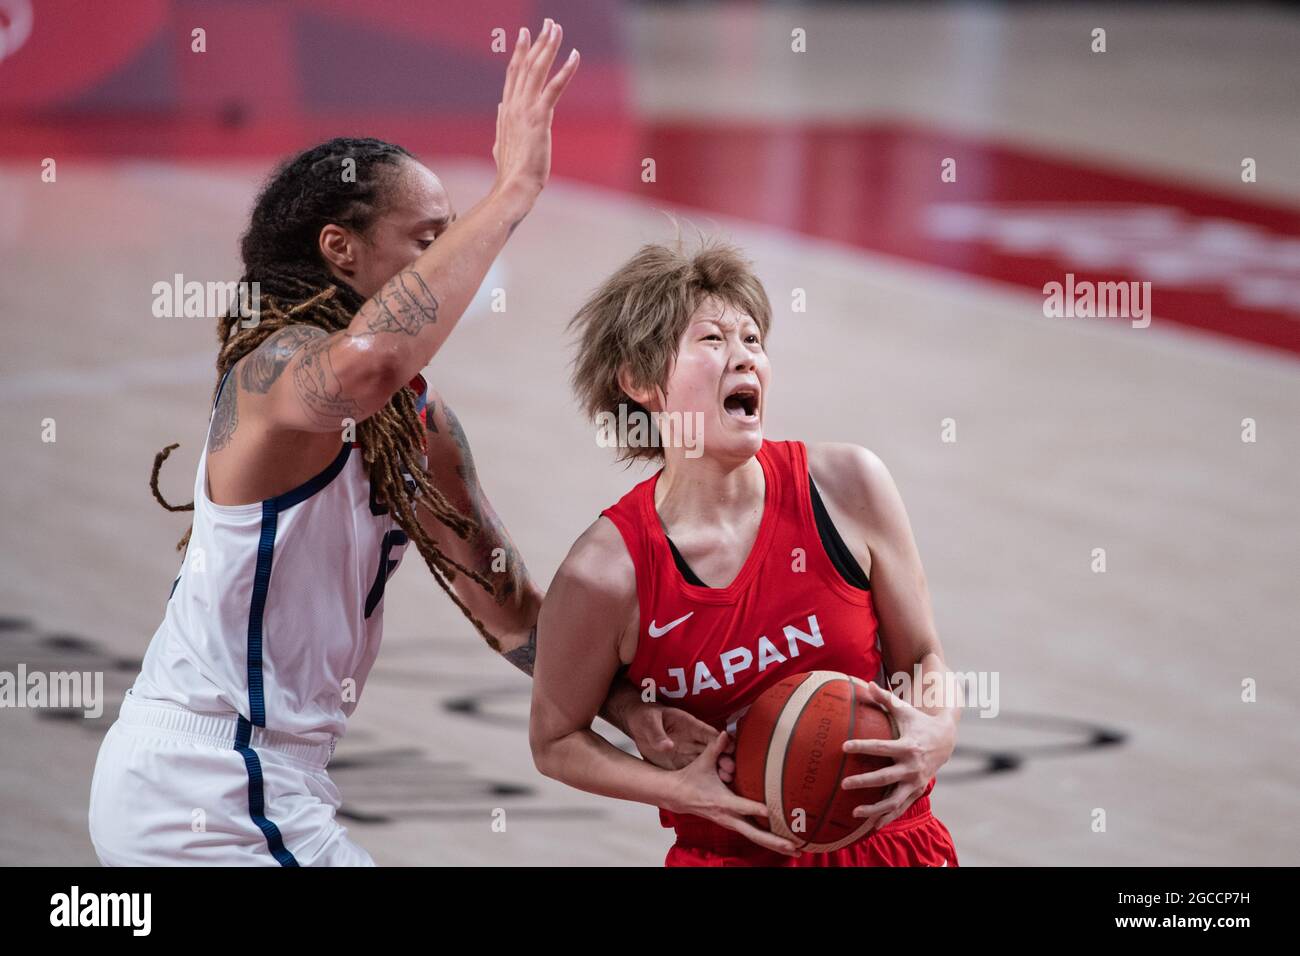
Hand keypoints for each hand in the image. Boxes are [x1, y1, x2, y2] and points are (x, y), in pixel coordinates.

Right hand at [491, 19, 579, 212]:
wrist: (514, 186)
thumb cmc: (512, 171)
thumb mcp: (503, 142)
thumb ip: (503, 122)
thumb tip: (501, 107)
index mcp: (507, 110)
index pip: (513, 74)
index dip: (519, 52)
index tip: (524, 35)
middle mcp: (513, 105)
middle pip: (525, 65)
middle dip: (536, 42)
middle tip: (547, 23)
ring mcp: (525, 110)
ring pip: (537, 70)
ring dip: (548, 47)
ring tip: (556, 29)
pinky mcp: (540, 118)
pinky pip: (554, 87)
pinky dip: (565, 70)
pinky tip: (574, 55)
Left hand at [626, 703, 736, 781]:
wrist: (636, 724)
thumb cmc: (645, 717)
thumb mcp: (649, 721)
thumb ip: (658, 734)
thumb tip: (668, 746)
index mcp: (688, 725)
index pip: (708, 732)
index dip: (722, 739)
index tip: (732, 748)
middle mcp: (692, 740)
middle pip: (712, 750)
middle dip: (723, 759)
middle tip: (730, 770)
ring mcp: (687, 753)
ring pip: (706, 763)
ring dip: (716, 771)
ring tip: (725, 781)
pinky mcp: (679, 764)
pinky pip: (694, 772)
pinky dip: (703, 780)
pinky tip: (710, 789)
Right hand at [666, 731, 799, 856]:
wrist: (678, 796)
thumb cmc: (692, 778)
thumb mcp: (703, 762)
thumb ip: (716, 748)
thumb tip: (726, 733)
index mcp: (721, 801)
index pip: (741, 806)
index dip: (754, 808)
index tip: (769, 811)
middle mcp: (728, 816)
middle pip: (753, 832)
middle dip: (774, 840)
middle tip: (793, 846)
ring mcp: (731, 823)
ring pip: (755, 837)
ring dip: (775, 844)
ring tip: (796, 851)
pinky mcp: (733, 824)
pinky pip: (752, 835)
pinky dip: (768, 841)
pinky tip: (783, 845)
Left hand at [840, 679, 955, 831]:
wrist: (946, 740)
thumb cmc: (919, 722)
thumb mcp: (905, 711)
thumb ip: (886, 699)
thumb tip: (867, 683)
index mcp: (906, 746)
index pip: (881, 747)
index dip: (862, 747)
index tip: (844, 747)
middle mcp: (911, 766)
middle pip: (885, 777)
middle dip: (864, 781)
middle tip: (844, 783)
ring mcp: (915, 782)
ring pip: (893, 799)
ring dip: (874, 808)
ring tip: (854, 812)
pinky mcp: (916, 791)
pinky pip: (900, 807)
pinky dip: (887, 817)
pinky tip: (872, 826)